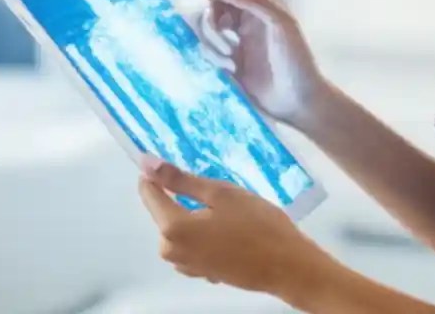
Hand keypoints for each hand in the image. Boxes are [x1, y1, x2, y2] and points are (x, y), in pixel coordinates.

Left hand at [137, 155, 334, 296]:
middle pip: (165, 213)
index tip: (175, 162)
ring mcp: (186, 265)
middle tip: (218, 190)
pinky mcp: (202, 273)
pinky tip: (231, 230)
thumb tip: (147, 164)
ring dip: (196, 216)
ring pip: (181, 229)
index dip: (158, 175)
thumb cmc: (257, 225)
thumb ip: (181, 180)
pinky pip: (193, 245)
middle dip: (183, 197)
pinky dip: (205, 234)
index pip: (149, 194)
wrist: (287, 267)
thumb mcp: (220, 194)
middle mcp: (171, 250)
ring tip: (228, 210)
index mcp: (172, 228)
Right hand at [175, 0, 331, 130]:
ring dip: (212, 43)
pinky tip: (232, 70)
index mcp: (258, 4)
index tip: (213, 7)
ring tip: (231, 59)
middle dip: (211, 21)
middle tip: (224, 35)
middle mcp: (244, 20)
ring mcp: (235, 42)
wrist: (298, 100)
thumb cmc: (295, 58)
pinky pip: (208, 53)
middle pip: (209, 8)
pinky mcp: (228, 64)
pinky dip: (214, 58)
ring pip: (206, 32)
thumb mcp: (280, 22)